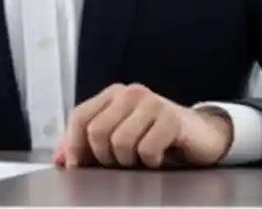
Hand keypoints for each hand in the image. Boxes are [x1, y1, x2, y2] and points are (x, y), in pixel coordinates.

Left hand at [52, 83, 233, 169]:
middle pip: (96, 131)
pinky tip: (159, 157)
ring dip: (128, 161)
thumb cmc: (157, 137)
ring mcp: (151, 103)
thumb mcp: (119, 138)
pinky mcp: (171, 118)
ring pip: (120, 141)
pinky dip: (150, 161)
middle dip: (104, 157)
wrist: (202, 135)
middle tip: (120, 163)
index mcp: (112, 95)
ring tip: (140, 160)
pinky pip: (147, 148)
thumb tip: (59, 159)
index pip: (79, 117)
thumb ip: (87, 145)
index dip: (74, 145)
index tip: (77, 167)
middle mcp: (129, 93)